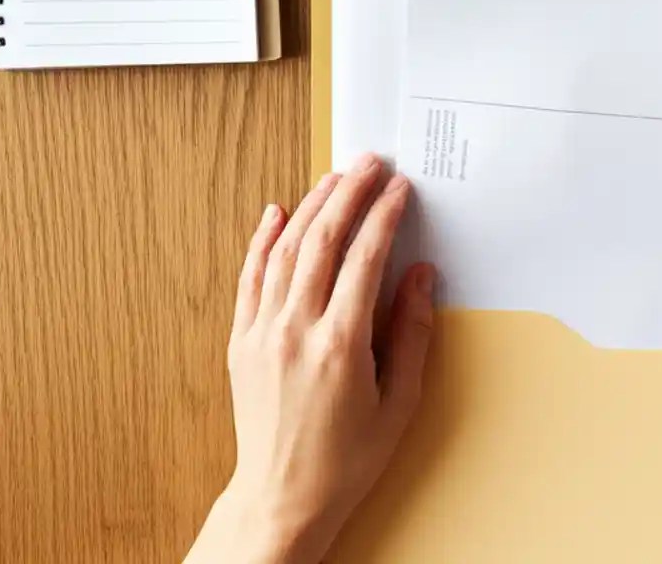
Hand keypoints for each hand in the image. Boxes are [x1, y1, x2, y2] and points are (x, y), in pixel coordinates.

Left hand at [186, 153, 436, 563]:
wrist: (282, 499)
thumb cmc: (346, 460)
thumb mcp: (399, 403)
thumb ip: (411, 334)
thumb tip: (420, 277)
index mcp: (340, 346)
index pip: (364, 259)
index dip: (385, 217)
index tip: (401, 190)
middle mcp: (295, 331)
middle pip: (322, 241)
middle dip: (349, 194)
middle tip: (370, 163)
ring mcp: (262, 333)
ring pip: (285, 251)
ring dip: (311, 206)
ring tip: (335, 177)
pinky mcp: (241, 342)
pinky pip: (250, 277)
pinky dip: (262, 240)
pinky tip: (276, 212)